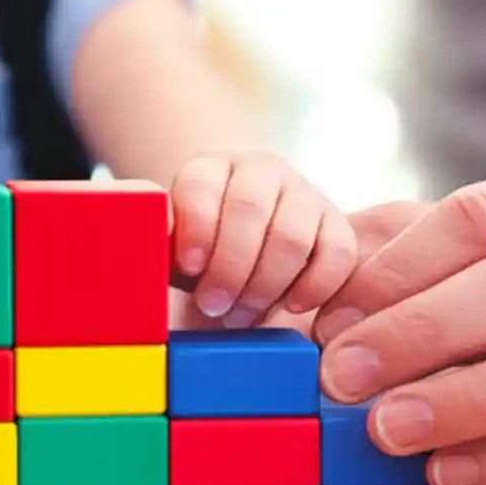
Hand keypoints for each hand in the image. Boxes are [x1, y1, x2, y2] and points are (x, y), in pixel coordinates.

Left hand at [170, 148, 356, 328]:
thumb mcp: (170, 246)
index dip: (196, 228)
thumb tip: (147, 253)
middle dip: (230, 268)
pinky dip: (317, 285)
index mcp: (209, 169)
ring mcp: (302, 192)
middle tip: (213, 308)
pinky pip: (338, 252)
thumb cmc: (197, 252)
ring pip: (292, 235)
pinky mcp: (336, 222)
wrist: (241, 244)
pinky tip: (292, 307)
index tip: (190, 268)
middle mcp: (259, 170)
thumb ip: (158, 247)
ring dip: (265, 285)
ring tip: (242, 315)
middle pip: (249, 210)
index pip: (200, 186)